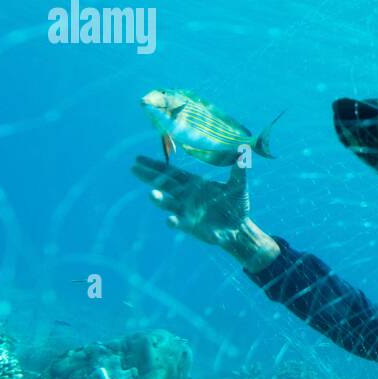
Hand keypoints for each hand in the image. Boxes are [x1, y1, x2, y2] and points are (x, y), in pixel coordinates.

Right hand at [131, 157, 279, 270]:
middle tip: (133, 169)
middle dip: (149, 177)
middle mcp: (186, 196)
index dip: (156, 165)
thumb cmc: (236, 205)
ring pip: (170, 204)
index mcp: (194, 183)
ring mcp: (187, 211)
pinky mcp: (192, 226)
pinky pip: (181, 223)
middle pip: (165, 185)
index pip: (171, 172)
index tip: (139, 159)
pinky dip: (176, 222)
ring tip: (151, 195)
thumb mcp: (238, 186)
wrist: (239, 227)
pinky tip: (170, 220)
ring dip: (160, 200)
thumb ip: (238, 171)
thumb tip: (243, 151)